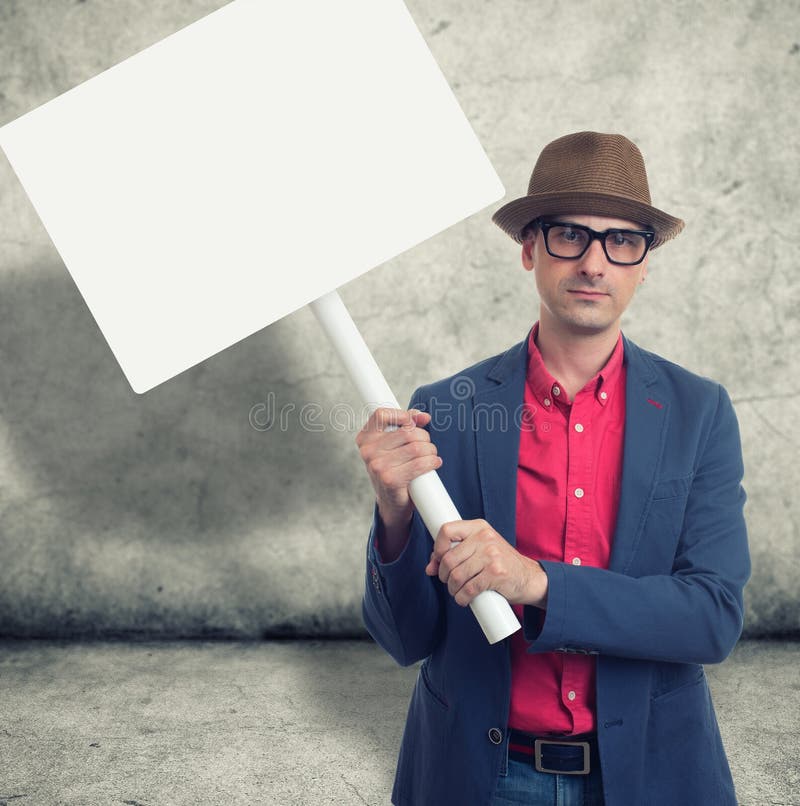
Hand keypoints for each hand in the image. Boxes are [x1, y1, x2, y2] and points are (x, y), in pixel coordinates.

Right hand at [355, 407, 441, 529]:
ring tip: (431, 455)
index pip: (382, 414)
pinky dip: (432, 462)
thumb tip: (422, 416)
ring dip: (430, 450)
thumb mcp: (394, 445)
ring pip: (416, 447)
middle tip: (427, 446)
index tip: (415, 423)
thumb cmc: (394, 469)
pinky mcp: (390, 479)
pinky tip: (434, 463)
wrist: (391, 503)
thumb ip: (405, 426)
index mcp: (365, 438)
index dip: (403, 415)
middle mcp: (368, 451)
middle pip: (407, 432)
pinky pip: (420, 463)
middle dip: (424, 437)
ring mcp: (377, 466)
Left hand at [425, 519, 547, 607]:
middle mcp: (485, 537)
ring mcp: (491, 555)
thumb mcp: (480, 549)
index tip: (439, 560)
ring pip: (456, 575)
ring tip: (457, 591)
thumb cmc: (500, 563)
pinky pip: (469, 589)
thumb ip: (456, 553)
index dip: (437, 548)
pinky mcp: (496, 573)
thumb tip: (430, 568)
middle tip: (449, 582)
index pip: (446, 530)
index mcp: (479, 527)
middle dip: (444, 575)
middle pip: (449, 558)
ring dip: (452, 589)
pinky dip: (462, 598)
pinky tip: (464, 599)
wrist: (529, 578)